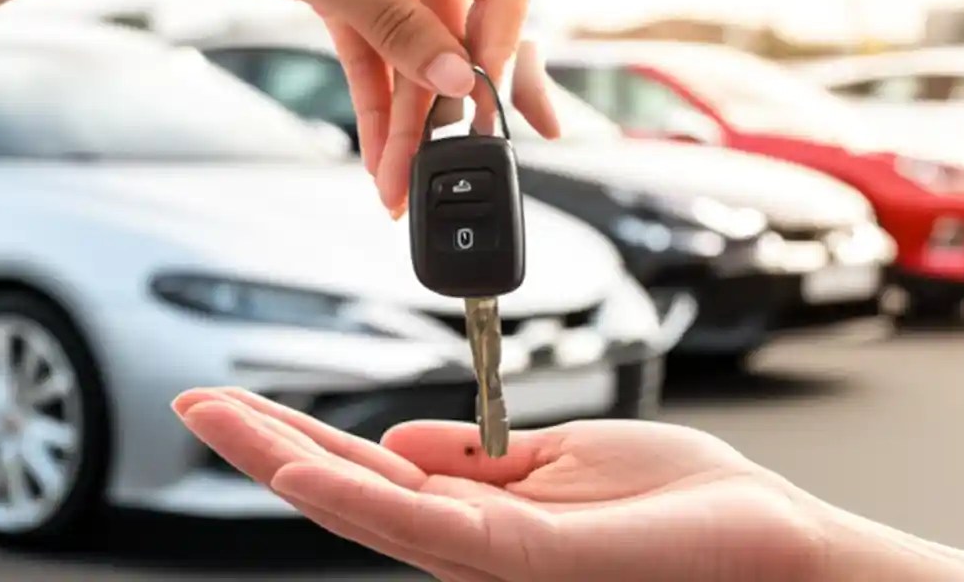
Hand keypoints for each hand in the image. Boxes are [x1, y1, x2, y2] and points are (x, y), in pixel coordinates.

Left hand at [121, 0, 560, 214]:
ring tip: (396, 179)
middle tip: (444, 164)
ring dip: (405, 117)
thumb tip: (457, 77)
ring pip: (409, 53)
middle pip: (452, 30)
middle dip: (443, 103)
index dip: (496, 47)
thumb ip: (395, 21)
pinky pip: (370, 55)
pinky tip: (380, 150)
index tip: (482, 106)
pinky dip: (373, 102)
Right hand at [173, 387, 828, 581]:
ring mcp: (492, 558)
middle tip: (192, 405)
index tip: (240, 402)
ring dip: (288, 464)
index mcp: (480, 510)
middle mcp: (470, 542)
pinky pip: (425, 525)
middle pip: (349, 487)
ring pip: (367, 508)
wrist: (771, 541)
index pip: (370, 469)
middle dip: (267, 445)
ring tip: (223, 425)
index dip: (299, 436)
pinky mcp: (524, 561)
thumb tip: (406, 440)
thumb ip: (478, 451)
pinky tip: (304, 468)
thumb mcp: (561, 455)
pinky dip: (357, 497)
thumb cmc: (683, 503)